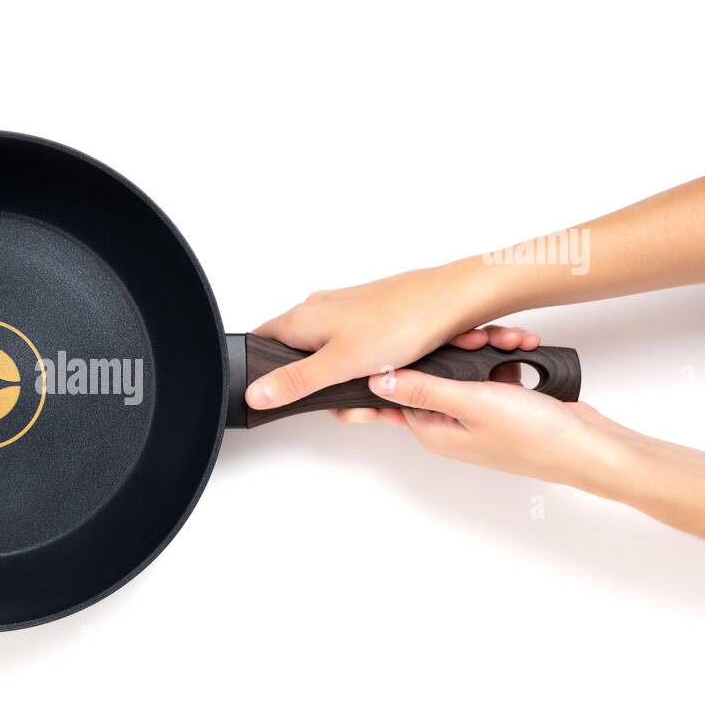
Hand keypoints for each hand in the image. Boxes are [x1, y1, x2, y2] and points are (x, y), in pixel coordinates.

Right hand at [245, 260, 509, 410]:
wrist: (451, 300)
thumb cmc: (400, 322)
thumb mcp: (339, 364)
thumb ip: (295, 381)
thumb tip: (253, 394)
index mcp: (301, 318)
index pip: (259, 345)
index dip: (262, 375)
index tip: (278, 398)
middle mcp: (318, 312)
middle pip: (296, 359)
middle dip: (316, 391)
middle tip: (345, 406)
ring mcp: (343, 314)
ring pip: (327, 359)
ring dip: (345, 385)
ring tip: (375, 395)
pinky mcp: (367, 319)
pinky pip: (351, 353)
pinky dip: (364, 371)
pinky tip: (386, 377)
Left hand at [361, 359, 627, 488]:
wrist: (589, 446)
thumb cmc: (533, 436)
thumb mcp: (471, 404)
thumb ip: (422, 390)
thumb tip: (376, 382)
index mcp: (434, 430)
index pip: (403, 389)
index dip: (417, 358)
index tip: (436, 339)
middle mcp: (453, 423)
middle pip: (439, 371)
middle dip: (462, 346)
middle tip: (483, 338)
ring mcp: (479, 413)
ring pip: (470, 365)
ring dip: (491, 347)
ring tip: (514, 343)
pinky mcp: (504, 403)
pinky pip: (496, 370)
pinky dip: (511, 356)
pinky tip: (527, 349)